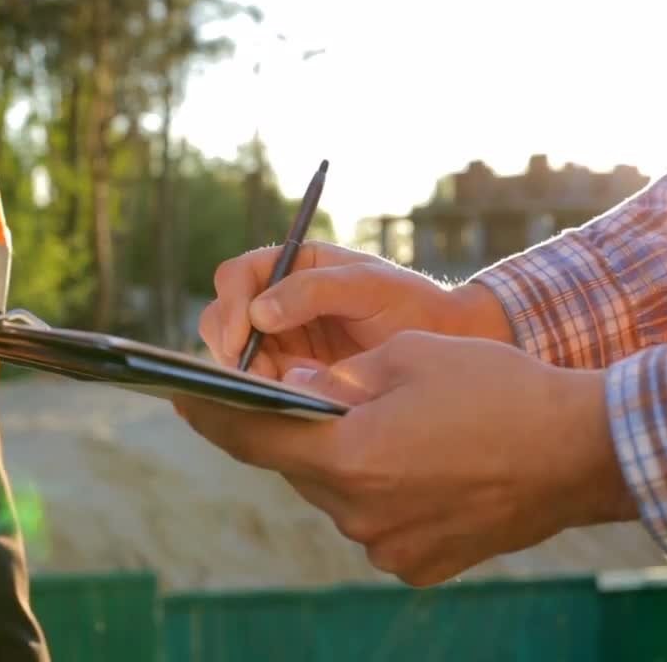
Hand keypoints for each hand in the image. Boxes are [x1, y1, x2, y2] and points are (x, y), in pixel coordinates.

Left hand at [173, 331, 637, 586]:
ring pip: (338, 494)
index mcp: (350, 454)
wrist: (581, 452)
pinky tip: (421, 463)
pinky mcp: (417, 565)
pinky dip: (381, 490)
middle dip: (298, 428)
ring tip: (388, 427)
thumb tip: (296, 385)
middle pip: (298, 465)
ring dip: (346, 460)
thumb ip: (338, 374)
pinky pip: (376, 522)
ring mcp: (388, 547)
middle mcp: (359, 512)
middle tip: (308, 394)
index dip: (209, 412)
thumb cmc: (499, 389)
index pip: (252, 434)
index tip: (178, 393)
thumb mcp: (409, 355)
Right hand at [198, 242, 511, 379]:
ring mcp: (283, 341)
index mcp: (294, 266)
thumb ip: (314, 291)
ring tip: (277, 388)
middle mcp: (279, 301)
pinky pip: (259, 384)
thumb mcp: (369, 287)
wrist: (444, 345)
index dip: (233, 303)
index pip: (238, 276)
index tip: (247, 334)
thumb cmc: (411, 303)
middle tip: (257, 372)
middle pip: (222, 317)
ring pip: (234, 355)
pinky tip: (289, 400)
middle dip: (231, 344)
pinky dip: (262, 393)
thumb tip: (259, 313)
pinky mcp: (293, 376)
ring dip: (244, 373)